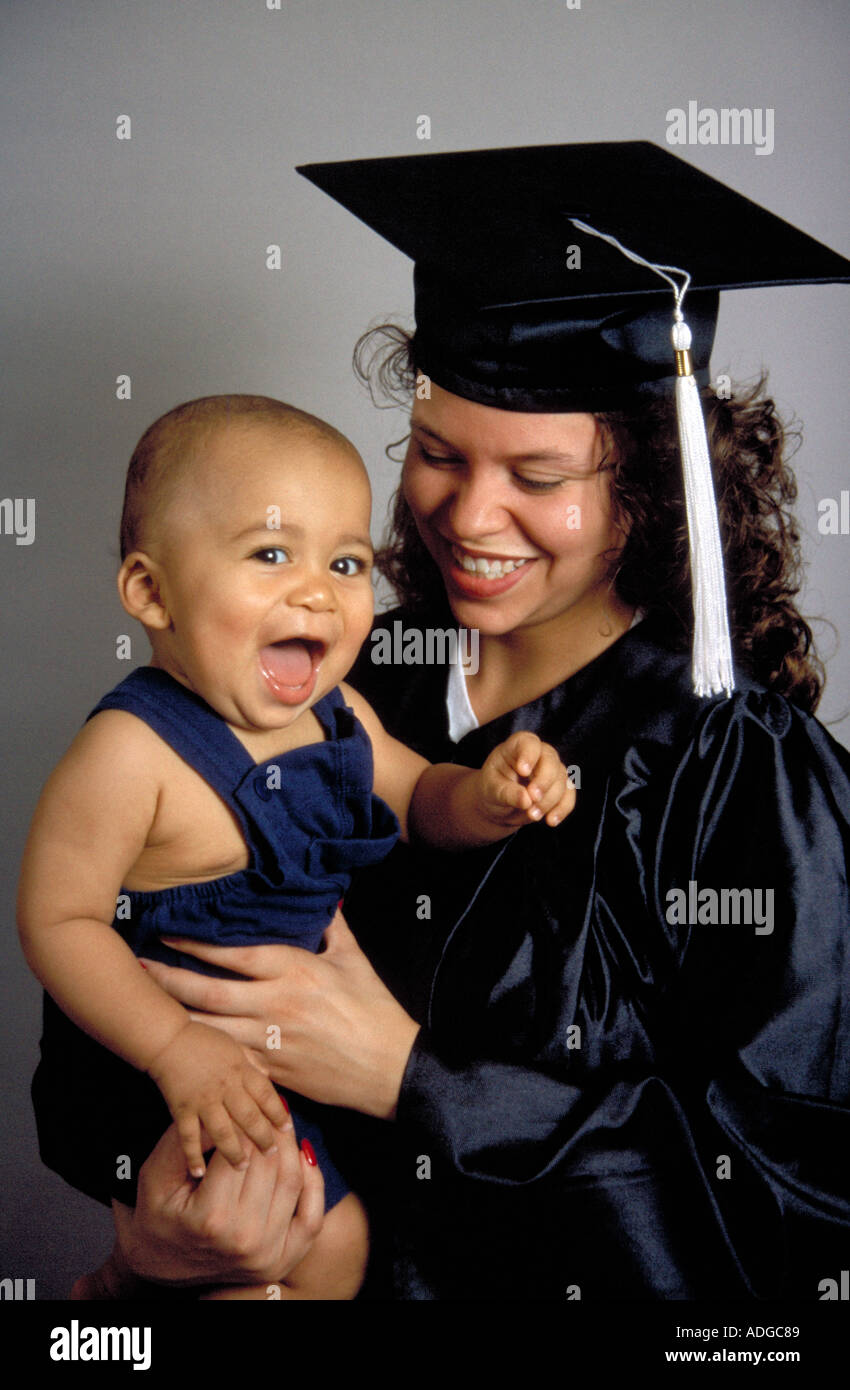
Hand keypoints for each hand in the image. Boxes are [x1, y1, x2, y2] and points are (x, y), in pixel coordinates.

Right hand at [113, 1119, 323, 1287]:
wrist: (161, 1264)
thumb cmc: (158, 1213)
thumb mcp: (156, 1174)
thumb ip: (185, 1141)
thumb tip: (221, 1111)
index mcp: (210, 1218)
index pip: (241, 1151)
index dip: (246, 1120)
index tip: (247, 1100)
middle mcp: (242, 1238)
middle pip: (270, 1164)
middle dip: (271, 1128)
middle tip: (272, 1103)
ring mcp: (266, 1254)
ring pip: (293, 1182)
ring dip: (291, 1146)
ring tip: (283, 1122)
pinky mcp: (281, 1260)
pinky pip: (312, 1216)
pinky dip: (314, 1182)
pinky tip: (304, 1155)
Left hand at [140, 912, 418, 1119]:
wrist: (391, 1069)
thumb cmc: (375, 1011)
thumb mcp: (355, 961)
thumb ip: (333, 927)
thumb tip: (326, 896)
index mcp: (297, 971)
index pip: (236, 954)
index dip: (198, 944)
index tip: (169, 933)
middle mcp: (278, 1006)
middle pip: (210, 994)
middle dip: (169, 981)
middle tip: (138, 969)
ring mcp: (273, 1043)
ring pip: (211, 1031)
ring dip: (176, 1019)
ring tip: (146, 1007)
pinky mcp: (272, 1074)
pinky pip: (229, 1062)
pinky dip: (204, 1053)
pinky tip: (181, 1047)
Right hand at [146, 1019, 288, 1177]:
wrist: (168, 1038)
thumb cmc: (203, 1040)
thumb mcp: (234, 1047)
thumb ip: (250, 1065)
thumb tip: (269, 1077)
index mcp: (241, 1070)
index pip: (265, 1095)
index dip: (278, 1113)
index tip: (287, 1129)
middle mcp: (226, 1087)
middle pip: (249, 1117)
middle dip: (262, 1137)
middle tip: (271, 1154)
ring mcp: (203, 1100)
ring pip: (223, 1131)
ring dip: (234, 1151)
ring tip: (241, 1167)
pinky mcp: (182, 1109)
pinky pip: (189, 1137)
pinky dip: (193, 1156)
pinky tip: (199, 1173)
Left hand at [479, 731, 575, 827]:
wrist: (499, 805)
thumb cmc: (492, 789)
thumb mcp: (491, 790)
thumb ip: (507, 793)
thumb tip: (526, 800)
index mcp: (518, 746)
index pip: (529, 743)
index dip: (529, 755)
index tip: (523, 771)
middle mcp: (539, 754)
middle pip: (551, 761)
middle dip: (544, 782)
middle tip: (532, 800)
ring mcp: (552, 769)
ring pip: (561, 780)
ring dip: (549, 800)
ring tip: (532, 815)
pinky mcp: (561, 787)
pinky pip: (568, 795)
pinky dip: (562, 809)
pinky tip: (551, 820)